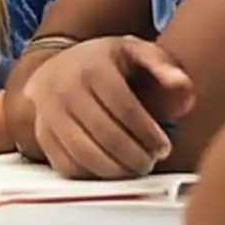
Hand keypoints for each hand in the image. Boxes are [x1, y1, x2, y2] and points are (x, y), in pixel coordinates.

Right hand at [22, 36, 194, 178]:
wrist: (58, 64)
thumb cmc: (104, 62)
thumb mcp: (135, 51)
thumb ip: (162, 65)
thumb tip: (182, 86)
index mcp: (93, 67)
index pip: (125, 108)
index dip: (148, 133)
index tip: (163, 147)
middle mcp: (64, 88)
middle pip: (105, 135)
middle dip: (134, 156)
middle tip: (150, 162)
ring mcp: (48, 112)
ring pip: (84, 153)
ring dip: (115, 170)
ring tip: (133, 168)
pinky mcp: (42, 133)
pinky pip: (65, 164)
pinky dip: (91, 174)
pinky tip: (109, 169)